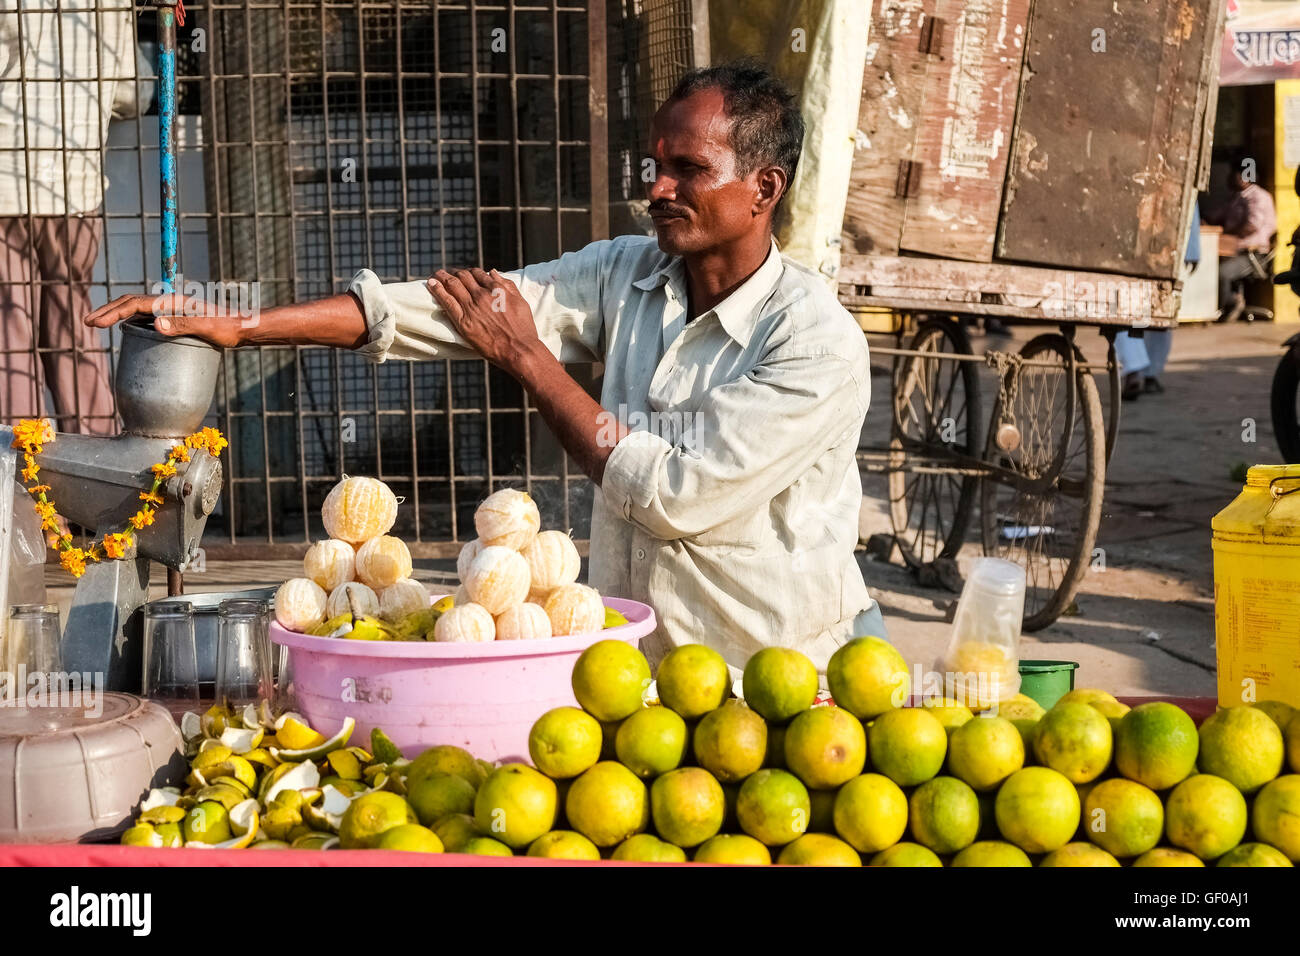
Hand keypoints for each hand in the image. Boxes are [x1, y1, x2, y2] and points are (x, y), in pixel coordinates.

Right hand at [84, 292, 245, 348]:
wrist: (245, 327)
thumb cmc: (229, 329)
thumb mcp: (208, 328)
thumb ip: (184, 325)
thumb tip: (156, 323)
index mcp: (172, 302)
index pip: (134, 304)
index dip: (111, 312)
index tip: (94, 322)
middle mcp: (170, 302)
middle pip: (131, 302)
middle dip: (107, 311)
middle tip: (88, 322)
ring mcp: (173, 309)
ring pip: (138, 308)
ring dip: (117, 313)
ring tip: (100, 323)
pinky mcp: (178, 317)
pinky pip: (149, 316)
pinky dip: (132, 320)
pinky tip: (129, 330)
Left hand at [426, 268, 542, 373]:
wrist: (518, 349)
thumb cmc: (523, 328)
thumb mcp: (520, 301)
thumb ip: (507, 285)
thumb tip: (492, 272)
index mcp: (496, 289)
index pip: (477, 273)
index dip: (469, 272)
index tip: (464, 273)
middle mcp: (482, 295)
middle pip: (462, 277)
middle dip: (453, 272)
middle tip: (446, 273)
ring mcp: (471, 307)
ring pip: (452, 285)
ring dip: (441, 277)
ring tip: (435, 274)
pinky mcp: (463, 321)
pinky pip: (447, 302)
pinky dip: (437, 290)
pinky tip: (431, 284)